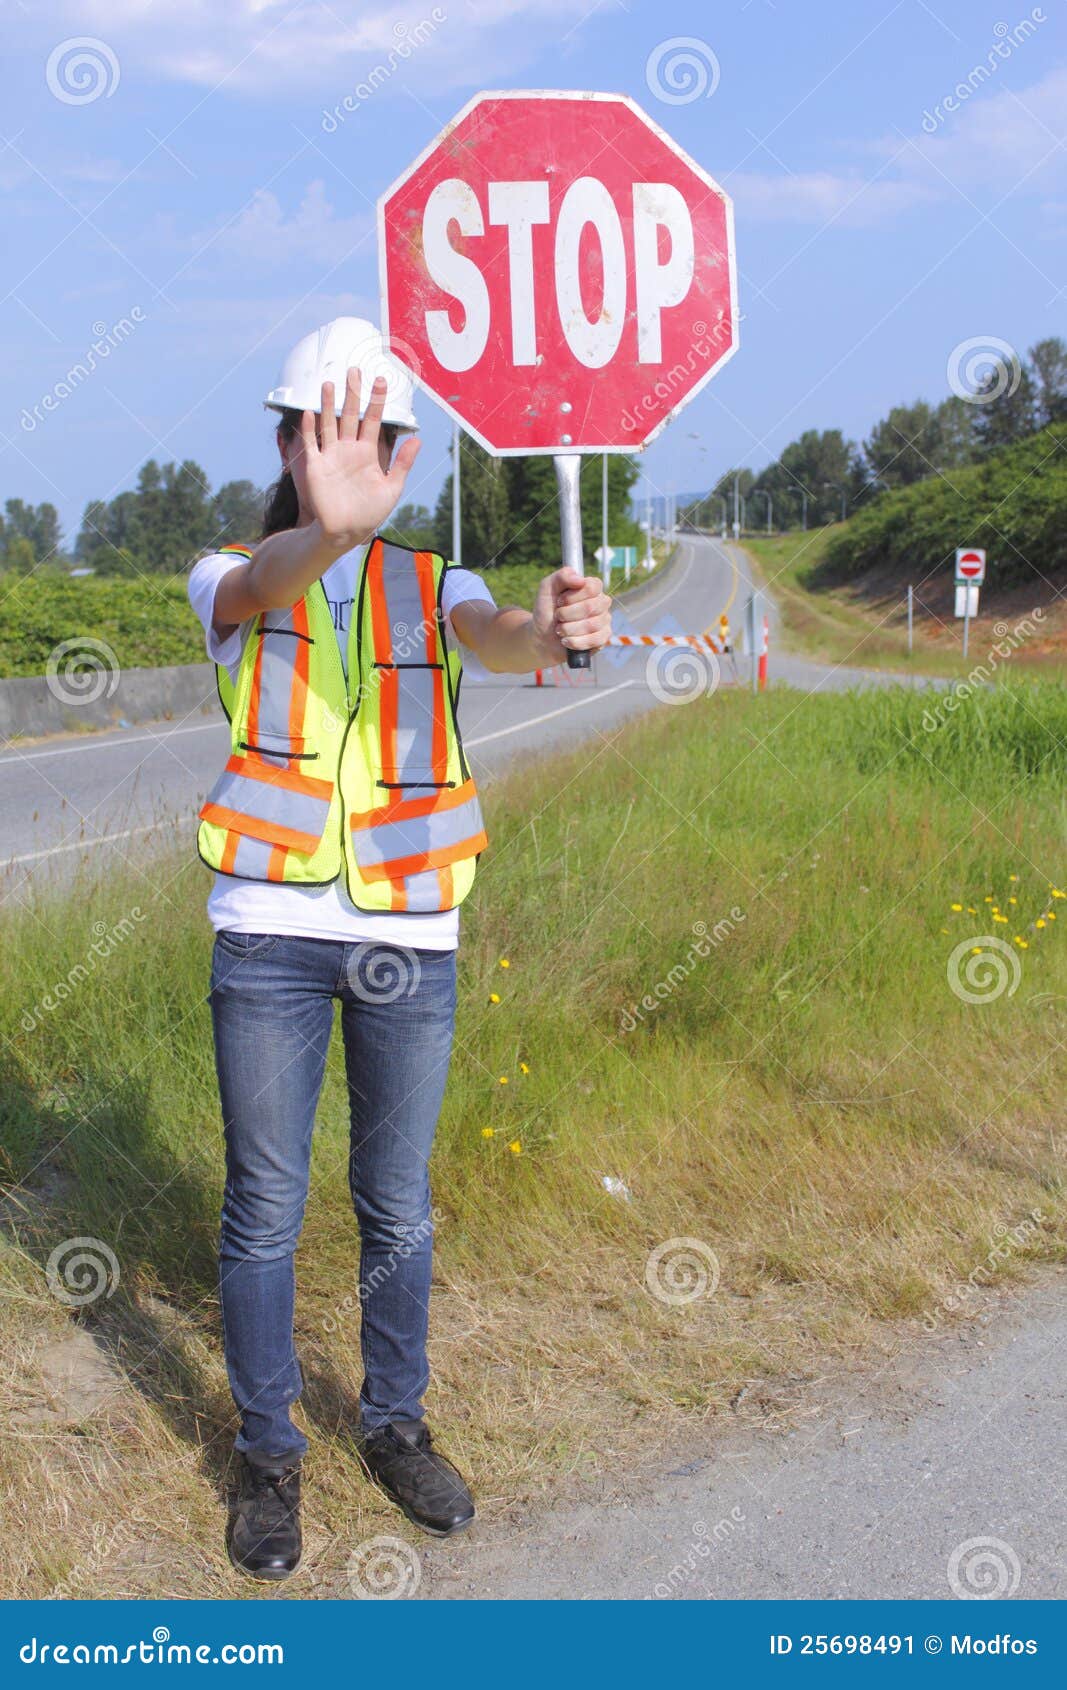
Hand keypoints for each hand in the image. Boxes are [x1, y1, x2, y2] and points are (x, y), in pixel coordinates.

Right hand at [301, 368, 419, 548]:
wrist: (344, 532)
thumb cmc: (369, 514)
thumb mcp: (391, 489)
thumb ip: (402, 464)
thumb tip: (418, 439)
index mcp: (367, 454)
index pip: (373, 421)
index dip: (377, 401)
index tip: (381, 380)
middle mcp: (348, 451)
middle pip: (351, 415)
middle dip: (353, 393)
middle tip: (354, 370)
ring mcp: (331, 457)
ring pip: (329, 423)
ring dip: (328, 404)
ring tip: (329, 383)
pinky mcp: (315, 467)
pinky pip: (311, 444)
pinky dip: (309, 429)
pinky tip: (309, 412)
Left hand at [532, 567, 612, 663]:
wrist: (542, 637)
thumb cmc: (546, 611)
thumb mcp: (547, 589)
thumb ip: (561, 576)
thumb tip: (580, 579)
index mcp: (591, 587)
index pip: (592, 587)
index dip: (573, 596)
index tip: (560, 601)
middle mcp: (601, 602)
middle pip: (591, 606)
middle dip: (567, 614)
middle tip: (558, 617)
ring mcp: (604, 620)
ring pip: (592, 625)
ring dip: (569, 629)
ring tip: (559, 630)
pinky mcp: (603, 638)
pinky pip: (595, 640)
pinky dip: (575, 642)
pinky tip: (566, 641)